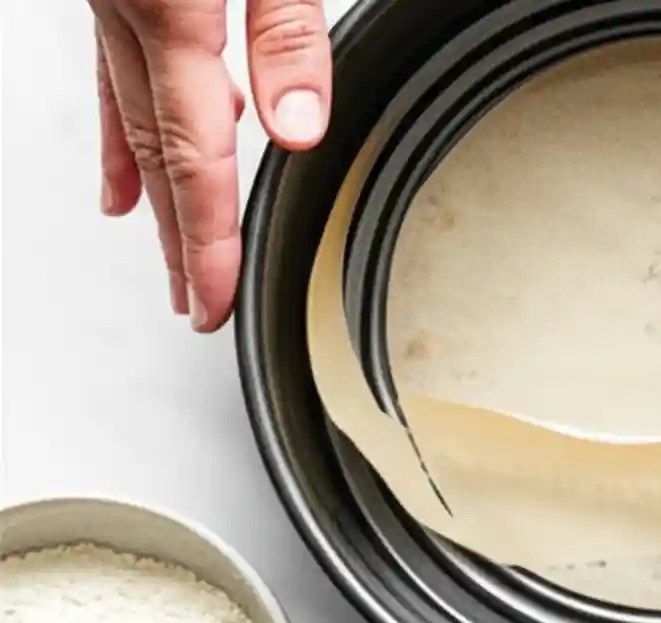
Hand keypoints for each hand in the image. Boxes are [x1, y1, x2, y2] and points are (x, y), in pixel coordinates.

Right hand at [91, 0, 330, 330]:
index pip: (194, 154)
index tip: (215, 301)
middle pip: (156, 153)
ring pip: (130, 118)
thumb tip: (297, 129)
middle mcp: (123, 8)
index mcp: (169, 8)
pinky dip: (123, 132)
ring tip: (173, 257)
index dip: (206, 240)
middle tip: (198, 305)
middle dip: (180, 240)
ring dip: (154, 197)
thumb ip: (288, 36)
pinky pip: (113, 74)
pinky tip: (127, 174)